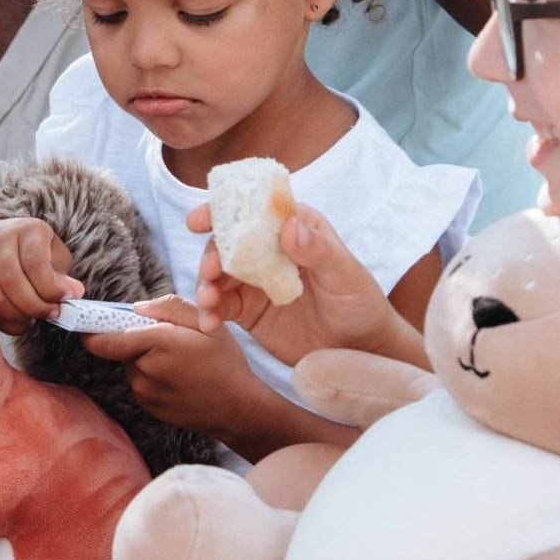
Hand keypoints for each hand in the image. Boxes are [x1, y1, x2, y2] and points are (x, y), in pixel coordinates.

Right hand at [0, 217, 80, 335]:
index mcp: (28, 230)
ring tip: (34, 319)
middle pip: (11, 280)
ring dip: (18, 316)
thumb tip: (75, 293)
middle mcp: (0, 240)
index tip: (64, 300)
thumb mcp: (53, 255)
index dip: (50, 287)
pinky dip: (4, 321)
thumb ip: (63, 276)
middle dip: (34, 305)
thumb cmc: (31, 252)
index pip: (35, 262)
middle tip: (51, 314)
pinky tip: (18, 321)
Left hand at [82, 297, 262, 439]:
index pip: (102, 340)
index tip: (88, 322)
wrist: (239, 410)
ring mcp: (145, 393)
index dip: (91, 330)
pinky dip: (153, 377)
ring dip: (146, 359)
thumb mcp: (206, 322)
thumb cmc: (225, 362)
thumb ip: (169, 307)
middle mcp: (144, 370)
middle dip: (136, 340)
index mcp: (156, 344)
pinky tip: (179, 378)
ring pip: (133, 366)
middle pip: (122, 348)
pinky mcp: (149, 407)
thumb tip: (135, 308)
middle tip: (169, 339)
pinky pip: (141, 383)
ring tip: (180, 362)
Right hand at [186, 202, 419, 367]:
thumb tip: (288, 225)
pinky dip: (209, 312)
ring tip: (208, 303)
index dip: (223, 210)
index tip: (199, 220)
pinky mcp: (248, 310)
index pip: (255, 210)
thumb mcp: (345, 275)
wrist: (360, 350)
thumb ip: (317, 250)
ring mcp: (256, 280)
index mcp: (294, 228)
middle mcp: (270, 249)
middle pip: (228, 242)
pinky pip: (220, 306)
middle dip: (211, 254)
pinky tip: (210, 324)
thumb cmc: (360, 304)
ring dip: (206, 284)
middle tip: (210, 273)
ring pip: (218, 274)